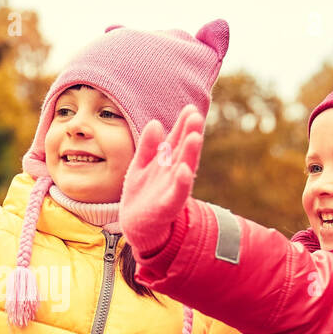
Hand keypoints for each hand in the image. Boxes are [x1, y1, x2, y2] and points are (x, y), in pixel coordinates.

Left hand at [119, 103, 205, 256]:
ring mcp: (172, 189)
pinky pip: (176, 194)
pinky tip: (184, 171)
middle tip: (195, 115)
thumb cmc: (142, 193)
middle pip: (183, 151)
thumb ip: (148, 146)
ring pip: (183, 169)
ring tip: (195, 137)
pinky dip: (181, 183)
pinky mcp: (167, 206)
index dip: (183, 124)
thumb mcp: (141, 165)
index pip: (177, 140)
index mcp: (168, 162)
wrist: (137, 226)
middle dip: (190, 133)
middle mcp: (174, 173)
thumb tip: (155, 122)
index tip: (190, 108)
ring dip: (190, 154)